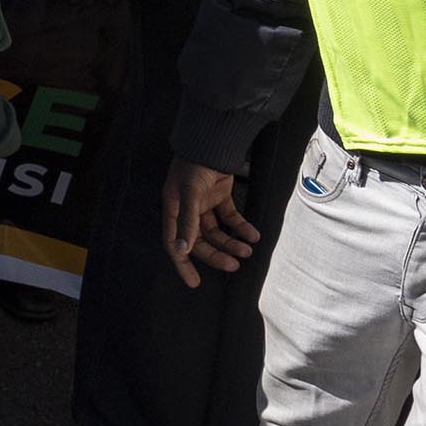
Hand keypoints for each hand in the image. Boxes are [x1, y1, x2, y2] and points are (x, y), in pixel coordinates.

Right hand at [163, 158, 258, 285]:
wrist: (212, 143)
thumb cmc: (194, 166)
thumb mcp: (189, 194)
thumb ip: (187, 222)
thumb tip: (181, 250)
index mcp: (173, 210)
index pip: (174, 243)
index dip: (183, 263)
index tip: (194, 282)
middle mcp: (187, 210)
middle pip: (200, 241)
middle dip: (217, 254)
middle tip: (234, 265)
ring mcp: (204, 205)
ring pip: (218, 232)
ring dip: (232, 243)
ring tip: (247, 250)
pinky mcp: (220, 198)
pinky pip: (231, 218)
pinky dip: (242, 228)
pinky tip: (252, 235)